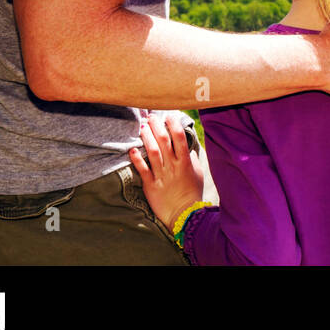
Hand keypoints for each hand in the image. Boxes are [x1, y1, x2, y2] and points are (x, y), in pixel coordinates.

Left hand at [128, 112, 205, 230]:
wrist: (183, 214)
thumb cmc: (192, 193)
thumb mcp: (198, 173)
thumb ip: (193, 159)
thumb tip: (189, 148)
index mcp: (185, 162)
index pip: (179, 138)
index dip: (173, 124)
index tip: (168, 115)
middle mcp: (173, 166)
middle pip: (164, 141)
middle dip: (157, 126)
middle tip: (151, 116)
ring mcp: (161, 175)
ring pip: (152, 152)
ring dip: (146, 137)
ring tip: (142, 127)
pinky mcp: (151, 185)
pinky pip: (142, 169)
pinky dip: (137, 158)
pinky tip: (132, 149)